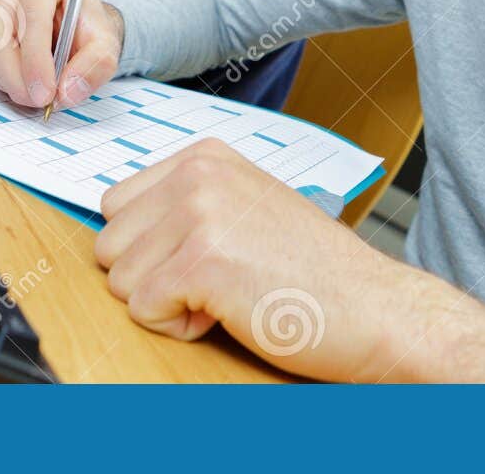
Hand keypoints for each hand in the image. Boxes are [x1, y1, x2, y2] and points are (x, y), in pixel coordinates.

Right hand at [0, 0, 123, 109]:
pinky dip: (8, 80)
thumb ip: (95, 65)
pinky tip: (29, 82)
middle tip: (40, 101)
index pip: (32, 13)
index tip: (46, 91)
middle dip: (18, 76)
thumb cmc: (88, 27)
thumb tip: (67, 91)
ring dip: (12, 81)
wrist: (76, 27)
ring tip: (39, 94)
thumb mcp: (106, 44)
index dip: (36, 57)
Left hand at [93, 138, 484, 381]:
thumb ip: (185, 203)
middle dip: (151, 277)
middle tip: (218, 281)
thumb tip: (117, 225)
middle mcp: (197, 174)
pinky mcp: (201, 262)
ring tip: (227, 295)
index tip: (205, 257)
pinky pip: (143, 309)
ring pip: (119, 280)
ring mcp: (199, 214)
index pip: (115, 206)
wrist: (375, 308)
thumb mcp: (244, 208)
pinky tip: (230, 313)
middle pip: (109, 245)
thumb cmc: (313, 271)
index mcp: (204, 156)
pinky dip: (180, 327)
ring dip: (166, 302)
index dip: (150, 248)